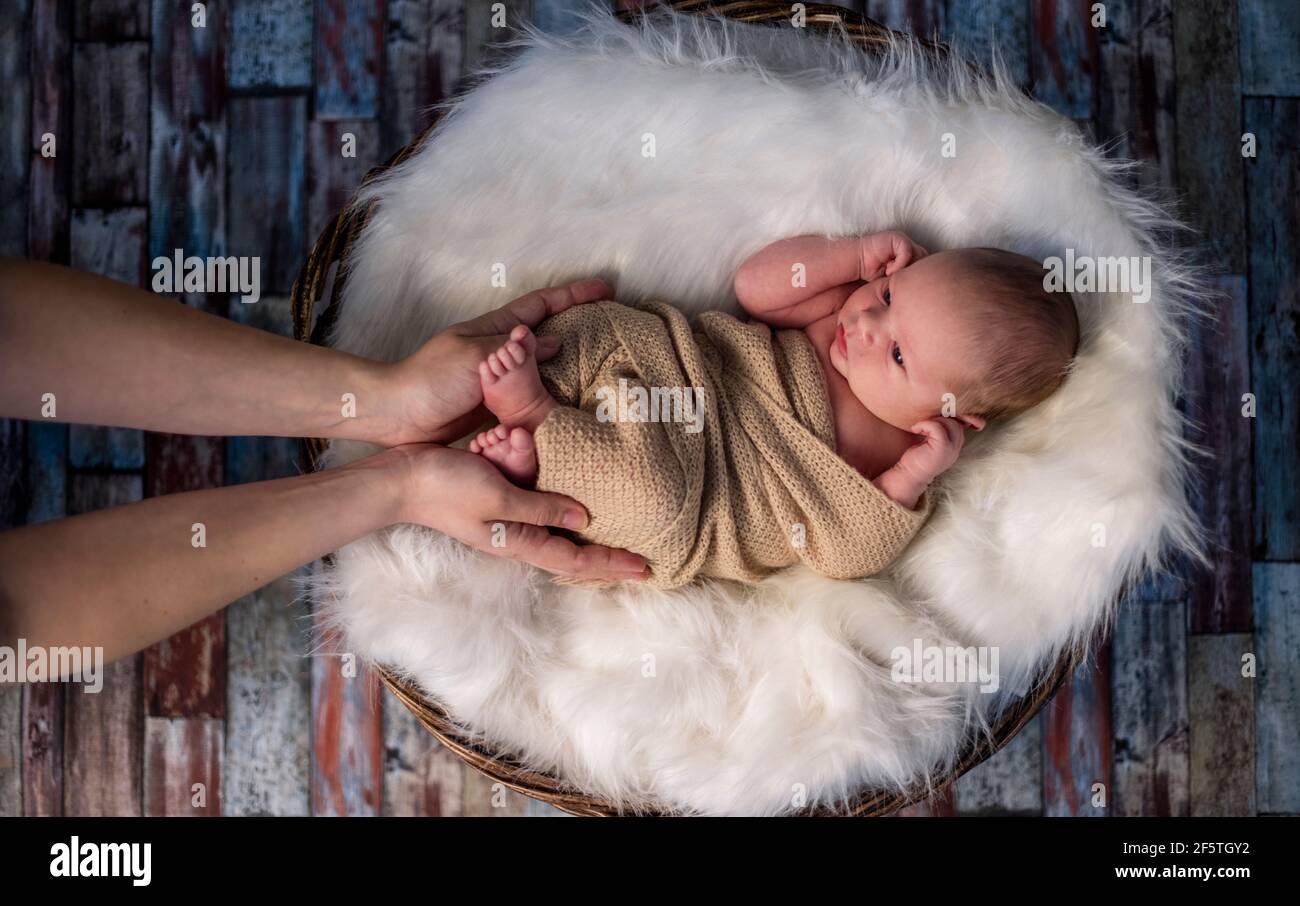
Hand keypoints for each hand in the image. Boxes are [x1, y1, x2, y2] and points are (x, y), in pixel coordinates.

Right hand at [364, 443, 649, 581]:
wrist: (400, 479)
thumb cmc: (445, 488)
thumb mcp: (498, 496)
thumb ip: (540, 507)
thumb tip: (584, 518)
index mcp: (518, 542)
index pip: (576, 561)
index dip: (612, 565)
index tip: (647, 569)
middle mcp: (516, 537)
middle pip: (571, 556)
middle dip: (607, 560)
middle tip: (642, 561)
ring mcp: (506, 521)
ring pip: (559, 536)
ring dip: (589, 540)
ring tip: (619, 535)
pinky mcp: (498, 499)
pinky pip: (542, 512)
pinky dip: (565, 513)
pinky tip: (575, 506)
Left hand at [375, 277, 614, 445]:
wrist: (400, 415)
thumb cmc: (432, 380)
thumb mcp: (475, 357)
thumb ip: (513, 351)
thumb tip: (554, 342)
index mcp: (495, 329)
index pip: (542, 305)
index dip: (574, 295)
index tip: (606, 289)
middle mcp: (502, 350)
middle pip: (549, 331)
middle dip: (579, 325)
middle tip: (614, 327)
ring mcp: (502, 378)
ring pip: (545, 366)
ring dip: (572, 364)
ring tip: (605, 367)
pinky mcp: (499, 404)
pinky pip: (534, 395)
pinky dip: (554, 395)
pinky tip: (574, 402)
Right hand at [860, 231, 929, 281]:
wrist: (858, 263)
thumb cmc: (875, 275)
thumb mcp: (896, 281)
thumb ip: (909, 280)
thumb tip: (923, 290)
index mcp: (914, 258)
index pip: (928, 267)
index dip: (921, 277)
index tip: (910, 287)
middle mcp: (912, 248)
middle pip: (925, 261)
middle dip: (914, 274)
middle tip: (900, 282)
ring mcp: (906, 242)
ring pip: (919, 256)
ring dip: (906, 269)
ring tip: (891, 276)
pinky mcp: (898, 238)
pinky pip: (907, 252)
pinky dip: (899, 264)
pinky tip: (888, 270)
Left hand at [895, 416, 966, 485]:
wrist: (909, 475)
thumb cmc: (917, 458)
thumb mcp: (931, 442)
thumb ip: (939, 432)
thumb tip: (939, 415)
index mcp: (954, 446)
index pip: (960, 424)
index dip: (948, 418)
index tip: (932, 419)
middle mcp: (956, 448)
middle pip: (957, 422)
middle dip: (940, 418)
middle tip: (924, 424)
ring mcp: (951, 449)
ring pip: (950, 423)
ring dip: (933, 421)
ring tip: (920, 428)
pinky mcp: (942, 448)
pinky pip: (938, 427)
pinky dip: (924, 424)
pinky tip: (915, 429)